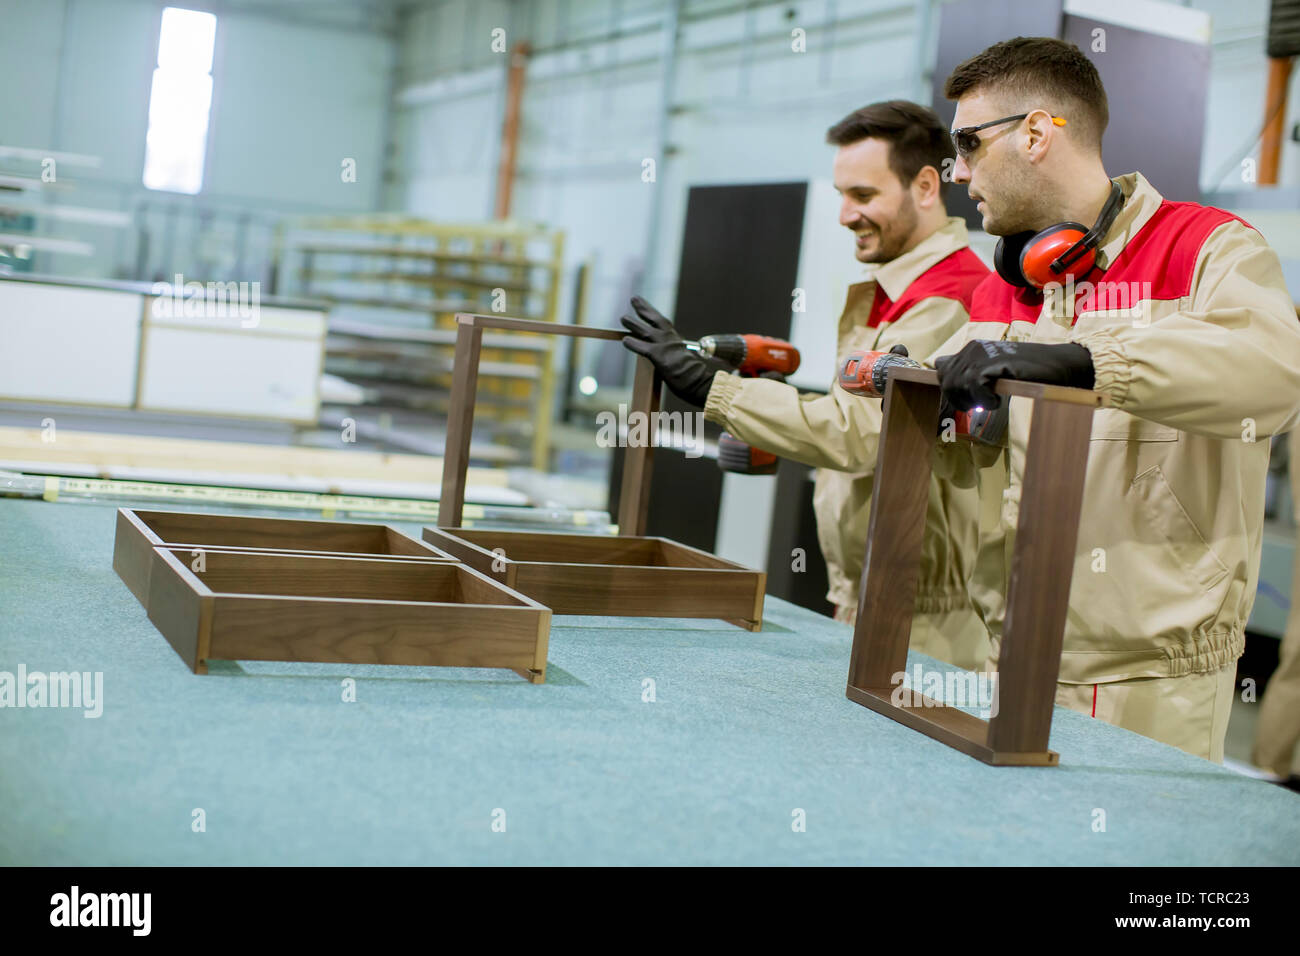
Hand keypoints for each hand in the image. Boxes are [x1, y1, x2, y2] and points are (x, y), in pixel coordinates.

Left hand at [620, 296, 723, 407]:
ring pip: (646, 330)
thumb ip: (676, 357)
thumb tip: (668, 361)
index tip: (647, 308)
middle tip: (634, 299)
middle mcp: (672, 340)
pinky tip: (625, 340)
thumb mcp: (686, 363)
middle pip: (656, 319)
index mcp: (678, 341)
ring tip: (623, 318)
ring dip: (634, 323)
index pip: (664, 324)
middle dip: (644, 309)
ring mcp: (665, 346)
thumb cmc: (695, 377)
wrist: (700, 382)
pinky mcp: (659, 355)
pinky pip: (642, 347)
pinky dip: (633, 343)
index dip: (654, 315)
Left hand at [934, 339, 1092, 410]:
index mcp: (971, 349)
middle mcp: (973, 348)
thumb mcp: (991, 367)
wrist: (1056, 365)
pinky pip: (975, 386)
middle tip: (981, 405)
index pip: (942, 371)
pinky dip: (984, 400)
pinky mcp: (995, 363)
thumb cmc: (1025, 369)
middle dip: (960, 399)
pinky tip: (997, 402)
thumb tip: (938, 363)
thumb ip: (966, 367)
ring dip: (972, 401)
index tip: (970, 399)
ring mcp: (983, 354)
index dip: (952, 390)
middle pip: (947, 381)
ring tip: (991, 402)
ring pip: (958, 384)